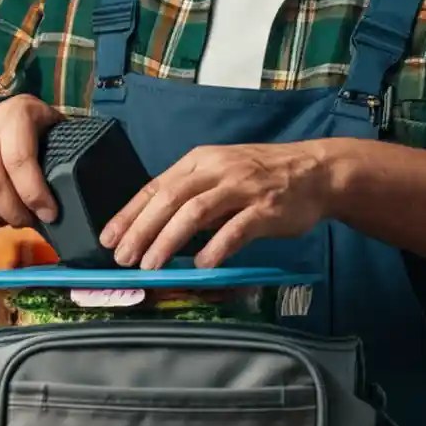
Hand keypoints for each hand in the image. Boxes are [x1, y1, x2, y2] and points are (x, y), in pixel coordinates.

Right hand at [0, 94, 64, 228]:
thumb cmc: (36, 130)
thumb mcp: (53, 126)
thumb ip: (66, 146)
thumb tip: (85, 183)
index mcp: (15, 113)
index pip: (18, 158)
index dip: (35, 192)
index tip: (51, 214)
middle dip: (16, 211)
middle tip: (34, 221)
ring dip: (0, 217)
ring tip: (20, 219)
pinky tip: (2, 216)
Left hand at [100, 142, 333, 269]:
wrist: (316, 172)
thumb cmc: (264, 176)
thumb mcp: (222, 174)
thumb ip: (193, 195)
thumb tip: (155, 227)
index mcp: (201, 161)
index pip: (156, 186)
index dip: (129, 213)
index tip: (108, 238)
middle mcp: (218, 170)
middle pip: (170, 198)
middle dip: (141, 229)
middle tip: (123, 258)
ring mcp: (243, 188)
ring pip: (195, 212)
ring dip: (168, 240)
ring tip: (151, 265)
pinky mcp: (266, 208)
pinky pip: (236, 229)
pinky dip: (216, 247)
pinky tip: (202, 265)